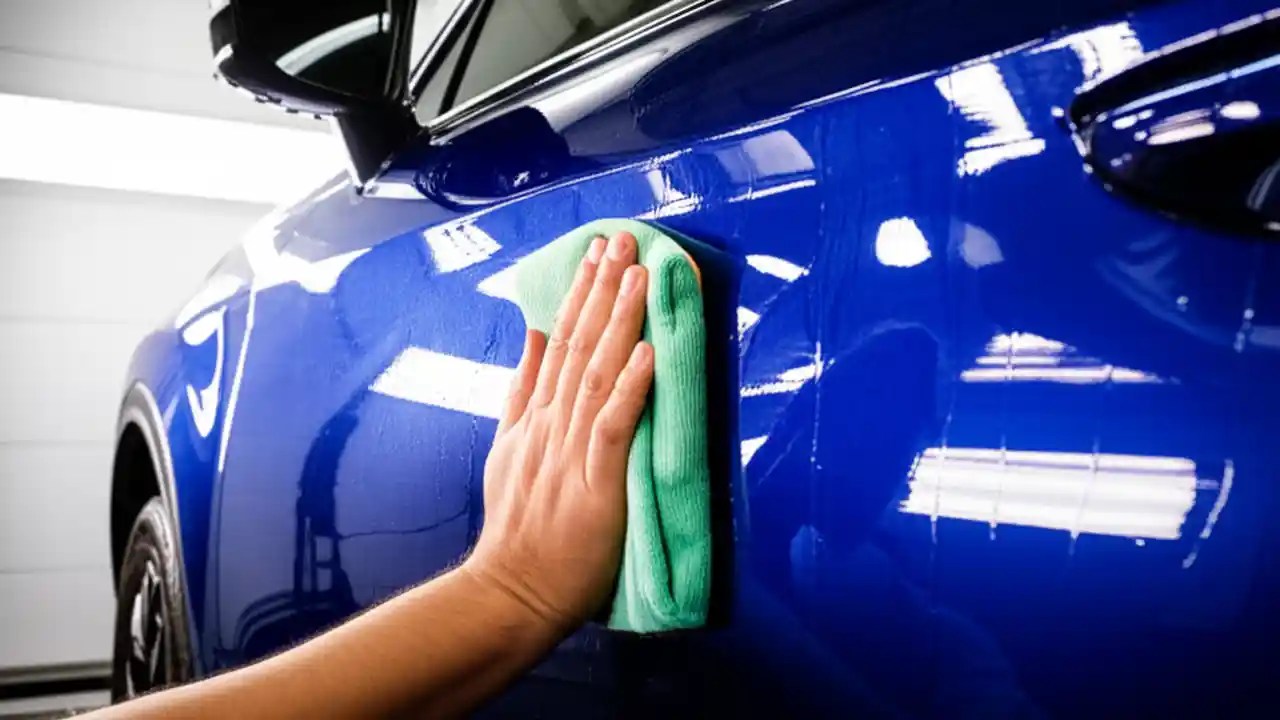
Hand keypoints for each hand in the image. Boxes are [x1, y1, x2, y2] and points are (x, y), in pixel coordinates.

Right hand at [465, 231, 652, 635]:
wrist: (510, 588)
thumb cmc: (517, 527)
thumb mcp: (506, 448)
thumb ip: (521, 390)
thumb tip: (533, 335)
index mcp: (535, 415)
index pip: (559, 340)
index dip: (580, 293)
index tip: (597, 252)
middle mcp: (551, 423)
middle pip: (577, 343)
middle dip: (602, 288)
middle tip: (623, 239)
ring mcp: (569, 450)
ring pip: (595, 372)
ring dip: (618, 321)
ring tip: (639, 275)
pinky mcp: (593, 482)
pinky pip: (613, 426)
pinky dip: (629, 388)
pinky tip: (646, 353)